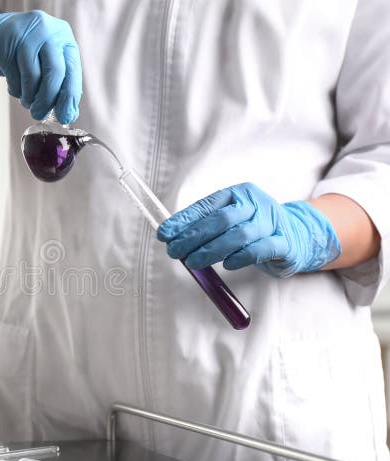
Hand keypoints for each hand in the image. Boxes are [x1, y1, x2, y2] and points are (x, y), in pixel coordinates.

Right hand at [0, 10, 81, 123]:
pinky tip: (14, 87)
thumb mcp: (44, 64)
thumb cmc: (21, 56)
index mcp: (63, 35)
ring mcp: (25, 33)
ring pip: (33, 76)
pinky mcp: (4, 42)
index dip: (69, 96)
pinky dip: (15, 90)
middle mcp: (47, 29)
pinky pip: (14, 77)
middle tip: (39, 115)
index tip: (66, 117)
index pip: (72, 69)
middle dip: (48, 100)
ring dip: (28, 97)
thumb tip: (70, 114)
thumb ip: (59, 84)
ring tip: (26, 101)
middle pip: (55, 72)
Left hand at [156, 182, 341, 277]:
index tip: (164, 233)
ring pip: (239, 235)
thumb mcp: (231, 219)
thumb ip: (205, 225)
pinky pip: (261, 249)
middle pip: (221, 220)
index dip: (183, 220)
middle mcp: (255, 204)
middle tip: (174, 251)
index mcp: (238, 194)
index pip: (207, 206)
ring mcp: (271, 222)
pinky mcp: (284, 243)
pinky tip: (228, 264)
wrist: (298, 235)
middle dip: (193, 237)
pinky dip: (242, 257)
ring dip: (212, 250)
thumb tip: (172, 237)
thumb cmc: (254, 228)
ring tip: (193, 262)